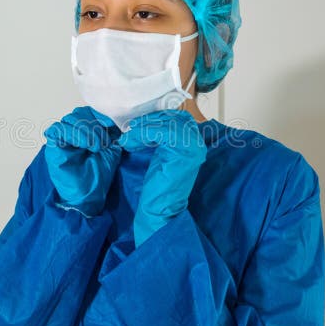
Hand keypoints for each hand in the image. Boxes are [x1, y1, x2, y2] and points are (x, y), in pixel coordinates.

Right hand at [43, 106, 122, 216]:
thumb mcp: (111, 150)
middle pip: (78, 113)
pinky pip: (57, 129)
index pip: (88, 111)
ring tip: (96, 147)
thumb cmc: (98, 175)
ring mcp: (61, 138)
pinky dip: (72, 133)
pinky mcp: (53, 146)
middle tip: (103, 143)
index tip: (111, 124)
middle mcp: (72, 132)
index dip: (99, 115)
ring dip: (86, 130)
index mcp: (85, 131)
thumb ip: (112, 134)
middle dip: (94, 125)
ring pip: (69, 119)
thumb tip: (116, 120)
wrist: (89, 195)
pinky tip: (84, 145)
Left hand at [118, 109, 206, 245]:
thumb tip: (143, 117)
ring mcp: (194, 147)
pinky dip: (143, 135)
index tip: (135, 127)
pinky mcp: (185, 152)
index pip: (175, 116)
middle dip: (147, 122)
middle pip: (172, 117)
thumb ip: (158, 135)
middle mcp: (197, 142)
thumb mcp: (158, 153)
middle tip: (129, 131)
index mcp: (193, 141)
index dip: (154, 118)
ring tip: (127, 139)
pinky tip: (131, 144)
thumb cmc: (157, 184)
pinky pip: (162, 132)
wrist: (159, 209)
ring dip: (142, 129)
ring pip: (165, 123)